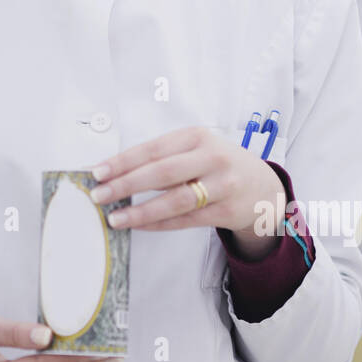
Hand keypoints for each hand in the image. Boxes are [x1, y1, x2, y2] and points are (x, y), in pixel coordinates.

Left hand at [89, 125, 287, 258]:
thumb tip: (117, 172)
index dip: (123, 161)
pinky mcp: (226, 211)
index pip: (153, 149)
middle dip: (125, 185)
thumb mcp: (198, 148)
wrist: (264, 187)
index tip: (97, 172)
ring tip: (115, 218)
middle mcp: (212, 158)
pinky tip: (139, 225)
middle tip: (99, 195)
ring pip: (174, 200)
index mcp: (198, 136)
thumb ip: (165, 157)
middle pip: (162, 172)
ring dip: (141, 211)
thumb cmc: (219, 164)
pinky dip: (159, 224)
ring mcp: (222, 185)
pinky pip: (186, 220)